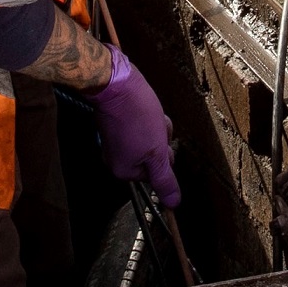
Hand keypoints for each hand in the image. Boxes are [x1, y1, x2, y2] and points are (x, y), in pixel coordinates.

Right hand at [88, 49, 179, 206]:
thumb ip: (164, 179)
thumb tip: (173, 204)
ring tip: (150, 114)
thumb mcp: (156, 151)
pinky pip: (141, 126)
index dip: (163, 155)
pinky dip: (147, 117)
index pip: (156, 174)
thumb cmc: (136, 115)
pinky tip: (144, 107)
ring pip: (149, 139)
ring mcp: (115, 141)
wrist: (116, 82)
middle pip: (152, 156)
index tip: (158, 141)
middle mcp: (116, 159)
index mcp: (124, 171)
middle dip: (160, 140)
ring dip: (156, 126)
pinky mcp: (116, 123)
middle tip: (154, 126)